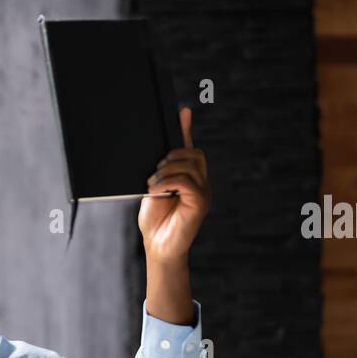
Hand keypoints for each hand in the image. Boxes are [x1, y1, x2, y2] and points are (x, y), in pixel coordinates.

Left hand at [138, 107, 210, 265]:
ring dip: (166, 171)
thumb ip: (159, 167)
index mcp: (191, 176)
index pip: (190, 147)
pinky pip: (188, 182)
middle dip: (171, 157)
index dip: (185, 129)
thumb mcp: (154, 186)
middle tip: (154, 173)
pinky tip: (156, 190)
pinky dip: (168, 182)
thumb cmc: (155, 219)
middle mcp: (201, 182)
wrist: (157, 246)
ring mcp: (203, 192)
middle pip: (193, 153)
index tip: (181, 111)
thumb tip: (156, 150)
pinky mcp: (201, 203)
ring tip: (152, 185)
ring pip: (190, 165)